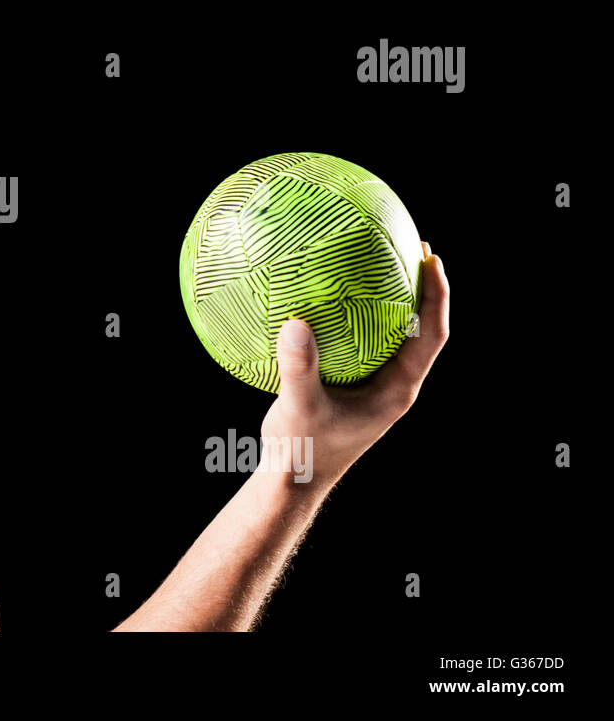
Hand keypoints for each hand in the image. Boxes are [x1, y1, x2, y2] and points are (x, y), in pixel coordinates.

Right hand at [259, 242, 449, 487]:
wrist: (293, 482)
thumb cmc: (301, 450)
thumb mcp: (298, 408)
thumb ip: (299, 367)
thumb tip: (296, 323)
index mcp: (396, 390)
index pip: (430, 335)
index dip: (437, 295)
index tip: (431, 257)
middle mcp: (393, 386)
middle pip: (422, 329)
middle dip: (422, 288)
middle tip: (413, 247)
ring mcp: (374, 388)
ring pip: (393, 337)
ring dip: (392, 301)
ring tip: (377, 263)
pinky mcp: (353, 388)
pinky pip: (361, 344)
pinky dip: (353, 319)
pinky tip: (325, 300)